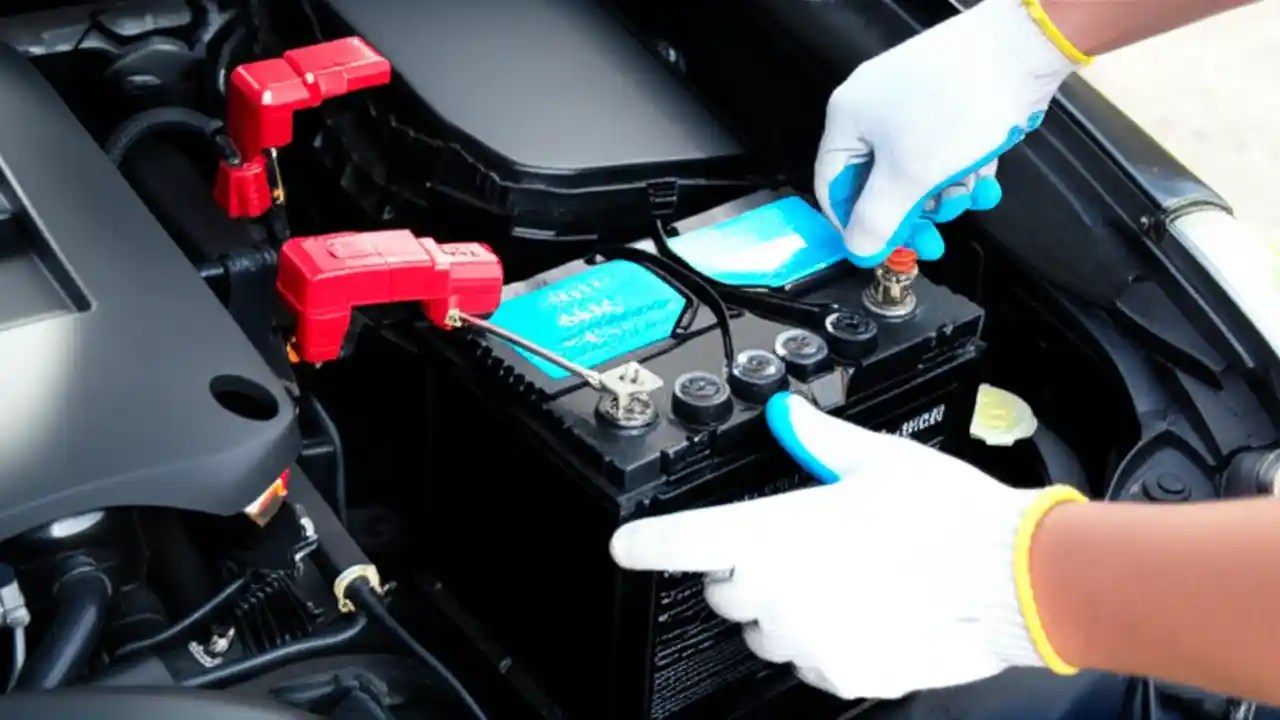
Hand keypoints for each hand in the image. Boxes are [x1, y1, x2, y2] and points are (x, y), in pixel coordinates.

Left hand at [610, 392, 1085, 699]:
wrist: (1008, 580)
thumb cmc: (943, 516)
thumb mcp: (875, 460)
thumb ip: (818, 438)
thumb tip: (790, 414)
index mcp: (770, 534)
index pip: (677, 542)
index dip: (645, 543)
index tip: (628, 545)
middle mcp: (776, 592)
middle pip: (724, 588)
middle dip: (747, 569)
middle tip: (798, 547)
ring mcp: (805, 640)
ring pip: (765, 629)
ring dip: (784, 607)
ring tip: (843, 579)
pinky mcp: (839, 673)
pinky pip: (809, 659)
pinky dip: (823, 640)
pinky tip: (867, 611)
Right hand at [816, 0, 1086, 266]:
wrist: (1023, 47)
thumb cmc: (958, 104)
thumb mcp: (911, 174)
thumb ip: (878, 219)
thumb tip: (858, 248)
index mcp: (849, 118)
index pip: (833, 185)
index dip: (855, 225)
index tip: (883, 251)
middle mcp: (875, 108)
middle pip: (878, 182)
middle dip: (909, 214)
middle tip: (933, 241)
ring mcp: (914, 104)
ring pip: (916, 170)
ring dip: (943, 195)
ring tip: (969, 196)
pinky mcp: (949, 103)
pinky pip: (943, 152)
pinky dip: (962, 172)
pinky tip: (984, 181)